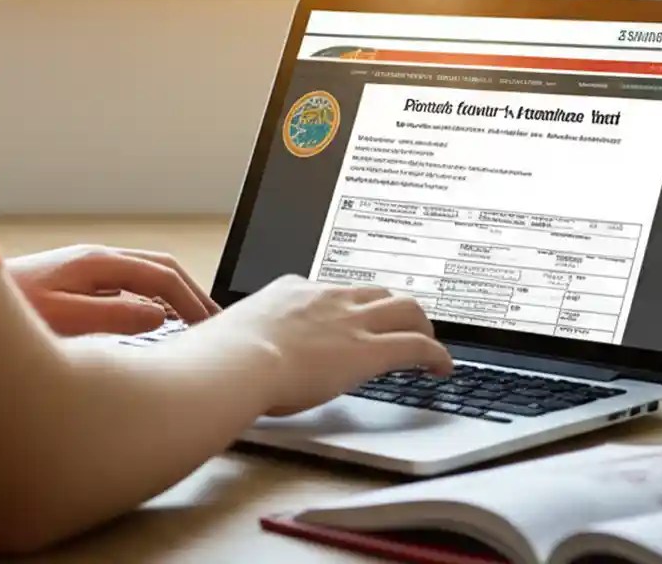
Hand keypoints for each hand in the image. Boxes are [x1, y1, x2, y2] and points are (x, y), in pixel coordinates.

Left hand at [8, 245, 220, 336]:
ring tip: (191, 324)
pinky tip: (148, 324)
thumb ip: (111, 317)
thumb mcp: (60, 320)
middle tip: (215, 322)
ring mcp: (80, 272)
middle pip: (158, 269)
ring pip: (142, 277)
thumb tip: (158, 315)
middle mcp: (91, 262)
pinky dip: (149, 303)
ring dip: (171, 297)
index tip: (214, 327)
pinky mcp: (68, 287)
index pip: (162, 276)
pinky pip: (124, 289)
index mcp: (96, 263)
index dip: (193, 301)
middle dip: (191, 293)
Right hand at [188, 275, 452, 415]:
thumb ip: (241, 341)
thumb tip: (225, 355)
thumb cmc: (220, 359)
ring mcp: (351, 321)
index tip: (351, 320)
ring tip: (427, 344)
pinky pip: (417, 345)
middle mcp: (327, 298)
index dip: (350, 307)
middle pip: (376, 292)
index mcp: (291, 291)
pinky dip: (436, 355)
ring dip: (421, 325)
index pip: (333, 292)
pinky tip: (441, 368)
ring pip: (406, 308)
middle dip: (393, 308)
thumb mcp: (230, 339)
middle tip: (402, 326)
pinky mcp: (369, 350)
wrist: (233, 366)